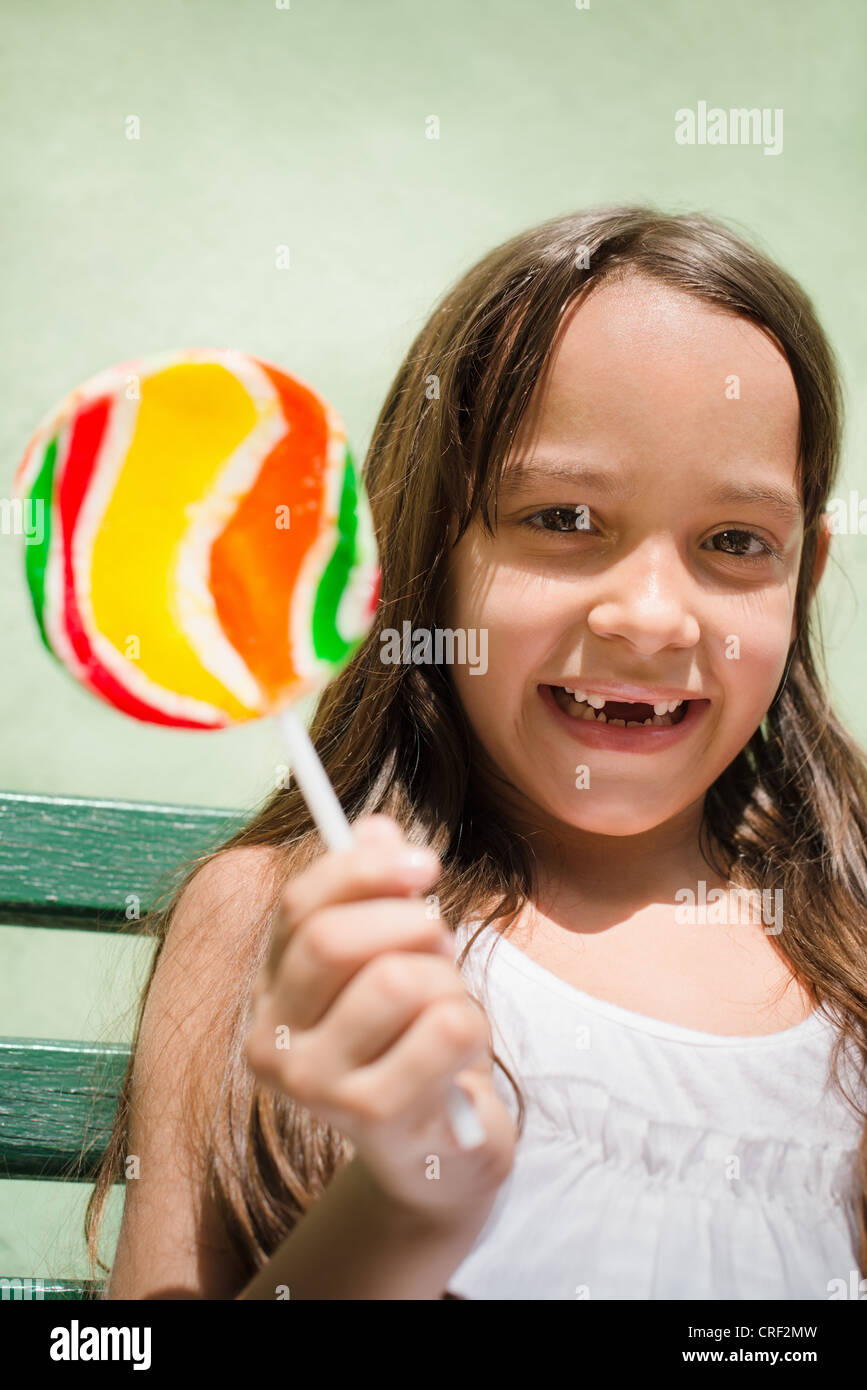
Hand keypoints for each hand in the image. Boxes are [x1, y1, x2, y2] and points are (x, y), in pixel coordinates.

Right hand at [245, 814, 516, 1230]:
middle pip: (333, 940)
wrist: (438, 1154)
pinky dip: (473, 1026)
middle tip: (443, 942)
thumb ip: (379, 889)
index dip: (364, 869)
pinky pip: (445, 1027)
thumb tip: (376, 829)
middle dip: (411, 924)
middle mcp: (273, 1042)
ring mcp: (316, 1087)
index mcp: (271, 992)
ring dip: (448, 982)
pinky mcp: (373, 1118)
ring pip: (399, 980)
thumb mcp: (395, 958)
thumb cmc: (413, 1042)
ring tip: (448, 1008)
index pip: (301, 906)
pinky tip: (460, 1056)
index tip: (425, 863)